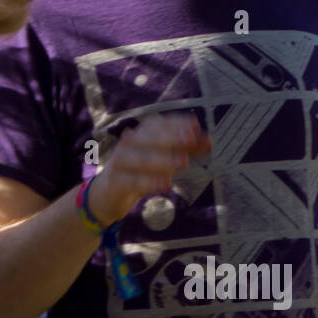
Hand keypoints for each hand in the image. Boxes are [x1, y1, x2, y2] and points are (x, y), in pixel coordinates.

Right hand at [90, 114, 211, 225]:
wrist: (108, 193)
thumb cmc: (140, 171)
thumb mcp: (163, 158)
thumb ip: (184, 149)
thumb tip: (209, 139)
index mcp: (141, 134)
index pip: (157, 123)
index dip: (176, 124)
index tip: (195, 126)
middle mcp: (129, 144)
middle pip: (148, 137)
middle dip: (170, 137)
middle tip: (190, 140)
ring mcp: (120, 162)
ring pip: (140, 158)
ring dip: (162, 159)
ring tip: (183, 163)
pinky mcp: (115, 182)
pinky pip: (131, 180)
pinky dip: (148, 181)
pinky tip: (164, 183)